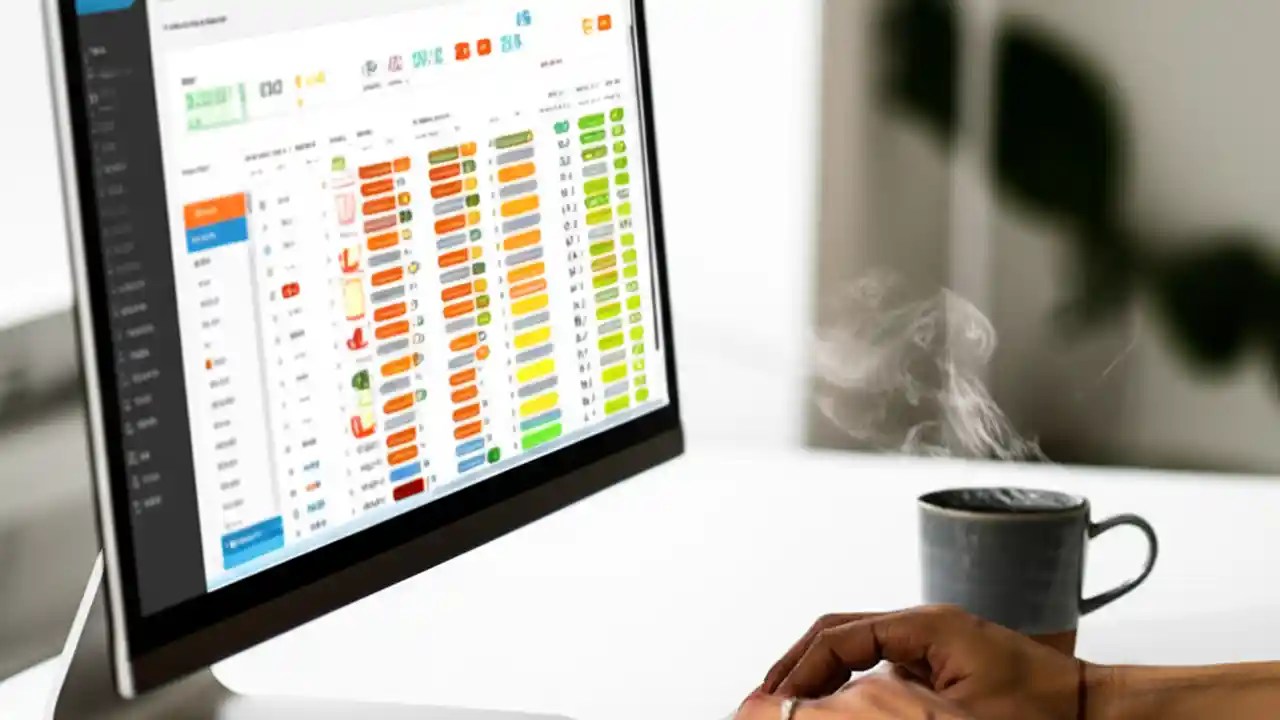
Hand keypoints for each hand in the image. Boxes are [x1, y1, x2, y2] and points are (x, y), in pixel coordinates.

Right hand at [761, 606, 1087, 719]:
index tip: (773, 702)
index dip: (799, 669)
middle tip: (767, 702)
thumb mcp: (955, 718)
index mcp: (926, 625)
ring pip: (858, 652)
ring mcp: (935, 646)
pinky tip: (840, 711)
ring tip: (793, 708)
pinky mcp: (945, 668)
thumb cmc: (1044, 716)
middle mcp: (926, 627)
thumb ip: (881, 704)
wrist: (1098, 715)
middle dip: (799, 668)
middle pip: (840, 635)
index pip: (839, 637)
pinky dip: (852, 689)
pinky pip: (882, 669)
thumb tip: (818, 705)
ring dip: (823, 679)